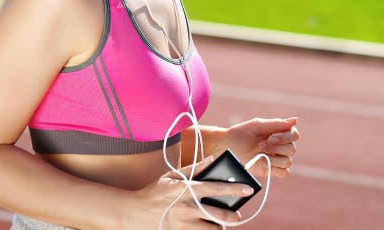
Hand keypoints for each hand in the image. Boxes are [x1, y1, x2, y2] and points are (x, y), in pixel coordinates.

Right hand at [128, 155, 252, 228]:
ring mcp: (184, 224)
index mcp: (187, 190)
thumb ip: (194, 169)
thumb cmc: (155, 192)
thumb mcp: (173, 177)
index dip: (234, 189)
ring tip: (217, 222)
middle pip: (218, 214)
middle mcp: (187, 208)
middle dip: (231, 216)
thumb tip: (212, 159)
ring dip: (218, 226)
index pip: (216, 188)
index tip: (248, 189)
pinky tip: (204, 227)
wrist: (135, 213)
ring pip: (211, 228)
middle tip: (236, 215)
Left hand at [223, 117, 299, 178]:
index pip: (294, 135)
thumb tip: (296, 120)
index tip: (270, 138)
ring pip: (288, 161)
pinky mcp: (271, 170)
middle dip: (277, 148)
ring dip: (274, 158)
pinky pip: (285, 173)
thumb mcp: (258, 125)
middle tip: (260, 145)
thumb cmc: (241, 133)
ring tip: (259, 153)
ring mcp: (276, 159)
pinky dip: (276, 169)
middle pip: (292, 149)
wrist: (227, 147)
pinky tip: (264, 163)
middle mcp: (280, 146)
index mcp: (279, 132)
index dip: (285, 137)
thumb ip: (276, 123)